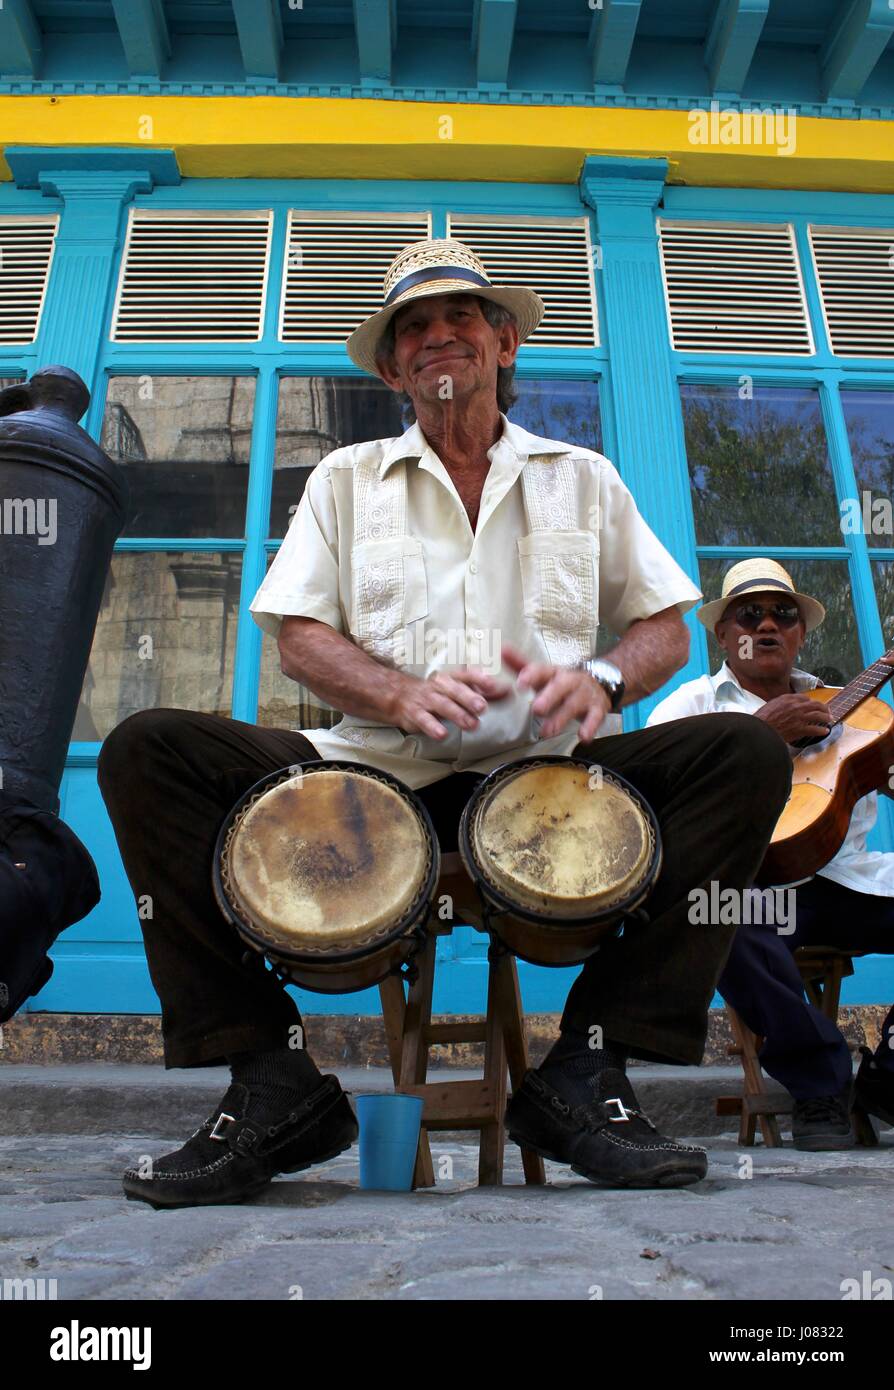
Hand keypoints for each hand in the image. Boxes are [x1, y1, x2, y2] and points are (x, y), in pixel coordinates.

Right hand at [389, 667, 510, 739]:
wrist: (400, 695)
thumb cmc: (437, 692)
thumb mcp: (457, 687)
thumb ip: (482, 690)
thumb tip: (508, 690)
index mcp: (451, 677)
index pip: (467, 675)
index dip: (480, 679)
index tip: (493, 685)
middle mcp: (439, 686)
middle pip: (455, 690)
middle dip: (469, 698)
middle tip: (483, 708)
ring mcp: (426, 700)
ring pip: (443, 705)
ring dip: (457, 715)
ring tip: (472, 725)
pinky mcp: (415, 714)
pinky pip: (424, 720)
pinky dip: (433, 727)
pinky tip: (442, 734)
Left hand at [501, 641, 610, 740]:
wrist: (600, 681)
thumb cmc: (561, 682)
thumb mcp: (542, 674)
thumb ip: (521, 665)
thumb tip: (502, 649)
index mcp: (554, 672)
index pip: (542, 670)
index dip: (532, 675)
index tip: (520, 683)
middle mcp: (570, 681)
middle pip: (560, 686)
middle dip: (549, 697)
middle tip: (536, 709)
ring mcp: (584, 694)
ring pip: (574, 704)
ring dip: (561, 718)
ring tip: (547, 732)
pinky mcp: (598, 708)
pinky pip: (595, 717)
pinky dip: (590, 727)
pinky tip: (583, 737)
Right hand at [755, 694, 833, 742]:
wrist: (759, 730)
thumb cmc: (762, 719)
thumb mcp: (770, 705)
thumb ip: (780, 704)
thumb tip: (785, 706)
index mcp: (787, 699)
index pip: (804, 698)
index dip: (810, 702)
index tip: (813, 705)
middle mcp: (795, 706)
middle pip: (815, 704)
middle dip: (824, 707)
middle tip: (827, 711)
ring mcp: (799, 717)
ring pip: (818, 715)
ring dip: (826, 717)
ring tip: (830, 719)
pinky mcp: (800, 729)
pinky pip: (815, 729)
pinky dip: (821, 730)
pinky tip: (825, 731)